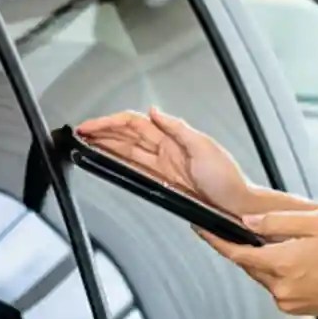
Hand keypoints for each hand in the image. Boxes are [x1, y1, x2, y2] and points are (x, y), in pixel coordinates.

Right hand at [75, 107, 256, 214]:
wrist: (237, 206)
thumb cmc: (229, 178)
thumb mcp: (204, 146)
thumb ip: (178, 127)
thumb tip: (155, 111)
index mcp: (174, 138)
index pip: (135, 124)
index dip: (111, 122)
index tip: (91, 125)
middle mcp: (165, 151)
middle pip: (127, 136)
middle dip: (102, 132)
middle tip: (80, 132)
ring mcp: (162, 167)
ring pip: (127, 152)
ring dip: (106, 145)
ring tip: (85, 142)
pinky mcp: (162, 184)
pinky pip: (135, 170)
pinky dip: (119, 164)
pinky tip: (107, 161)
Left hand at [197, 210, 317, 318]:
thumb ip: (277, 220)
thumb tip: (248, 221)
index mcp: (282, 262)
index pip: (235, 251)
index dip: (214, 239)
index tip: (201, 228)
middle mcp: (282, 287)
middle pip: (250, 263)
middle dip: (250, 245)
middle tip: (263, 227)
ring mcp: (290, 301)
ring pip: (266, 274)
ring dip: (271, 258)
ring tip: (301, 244)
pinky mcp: (300, 309)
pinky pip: (281, 286)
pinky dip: (285, 271)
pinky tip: (308, 261)